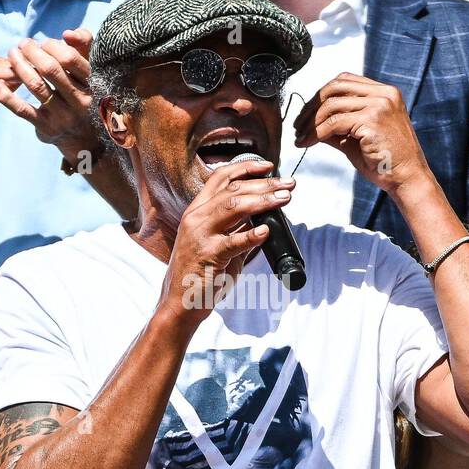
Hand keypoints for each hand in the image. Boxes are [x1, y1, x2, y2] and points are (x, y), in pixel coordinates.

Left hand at [0, 30, 100, 164]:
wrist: (85, 138)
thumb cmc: (83, 93)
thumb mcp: (91, 71)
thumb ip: (85, 46)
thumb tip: (67, 33)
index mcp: (92, 84)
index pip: (70, 58)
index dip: (52, 46)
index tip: (42, 42)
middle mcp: (80, 101)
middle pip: (51, 70)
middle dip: (32, 52)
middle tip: (22, 44)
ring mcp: (63, 116)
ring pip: (36, 86)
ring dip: (18, 66)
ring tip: (11, 54)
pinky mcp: (46, 128)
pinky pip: (22, 110)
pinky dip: (6, 96)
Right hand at [158, 158, 291, 329]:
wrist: (180, 303)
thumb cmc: (201, 274)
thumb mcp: (217, 243)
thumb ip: (237, 229)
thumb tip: (265, 218)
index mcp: (197, 211)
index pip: (220, 178)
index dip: (245, 167)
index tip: (269, 166)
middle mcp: (196, 218)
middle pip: (233, 190)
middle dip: (264, 184)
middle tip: (288, 184)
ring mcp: (200, 235)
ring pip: (233, 207)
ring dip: (263, 201)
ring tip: (283, 199)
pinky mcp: (207, 256)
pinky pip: (233, 242)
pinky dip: (252, 235)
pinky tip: (267, 230)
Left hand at [291, 73, 431, 193]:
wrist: (407, 179)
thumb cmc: (386, 162)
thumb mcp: (358, 138)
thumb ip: (338, 126)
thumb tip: (310, 123)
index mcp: (385, 93)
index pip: (345, 81)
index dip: (321, 95)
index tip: (306, 114)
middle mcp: (384, 94)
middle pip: (335, 87)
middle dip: (312, 105)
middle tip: (298, 125)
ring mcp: (379, 105)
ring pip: (331, 105)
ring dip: (310, 122)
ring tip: (301, 137)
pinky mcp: (372, 120)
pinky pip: (334, 123)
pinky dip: (316, 133)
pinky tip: (308, 143)